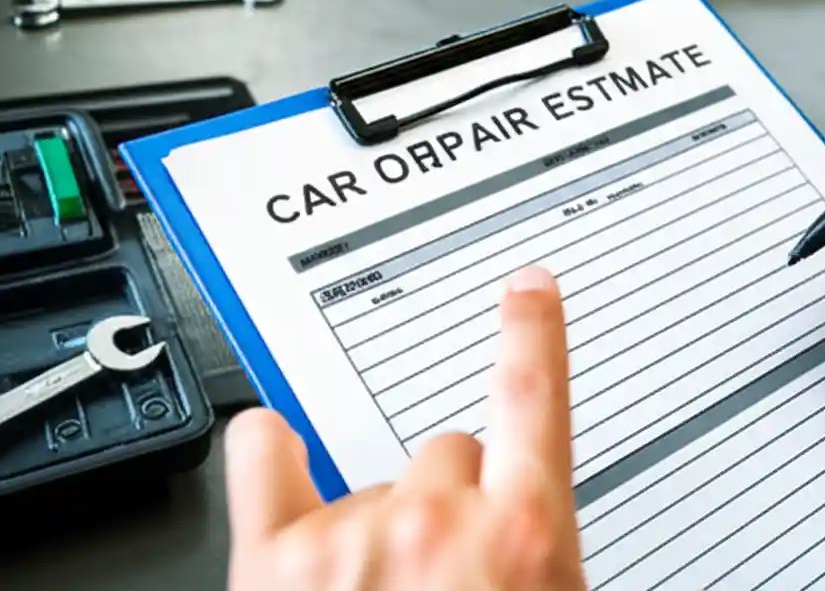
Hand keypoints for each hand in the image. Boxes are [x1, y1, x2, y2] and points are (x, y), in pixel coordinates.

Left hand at [224, 266, 585, 590]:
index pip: (532, 396)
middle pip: (448, 452)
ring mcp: (351, 535)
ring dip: (382, 519)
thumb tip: (527, 530)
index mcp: (521, 536)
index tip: (528, 288)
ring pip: (374, 479)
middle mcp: (435, 522)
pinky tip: (278, 444)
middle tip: (451, 568)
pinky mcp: (274, 558)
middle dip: (452, 497)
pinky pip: (262, 456)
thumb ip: (534, 548)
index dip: (532, 331)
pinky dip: (269, 446)